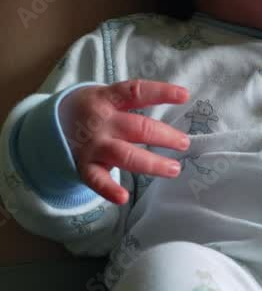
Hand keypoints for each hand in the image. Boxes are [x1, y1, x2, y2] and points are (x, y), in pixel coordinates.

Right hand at [59, 80, 189, 203]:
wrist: (49, 124)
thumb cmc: (90, 110)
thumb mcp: (105, 96)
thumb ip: (131, 100)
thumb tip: (175, 101)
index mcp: (107, 99)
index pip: (136, 92)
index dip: (160, 93)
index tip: (184, 96)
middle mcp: (101, 122)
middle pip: (137, 128)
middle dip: (164, 136)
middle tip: (184, 143)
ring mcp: (93, 145)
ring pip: (125, 155)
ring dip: (152, 163)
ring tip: (174, 169)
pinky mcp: (84, 166)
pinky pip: (96, 180)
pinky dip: (108, 190)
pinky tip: (123, 198)